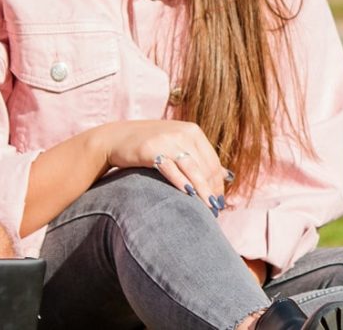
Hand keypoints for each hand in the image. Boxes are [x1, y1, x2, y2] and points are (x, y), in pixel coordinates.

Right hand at [93, 120, 229, 209]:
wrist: (115, 138)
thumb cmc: (150, 145)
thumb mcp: (177, 144)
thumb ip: (199, 157)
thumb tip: (227, 175)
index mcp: (193, 131)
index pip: (213, 162)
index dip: (218, 184)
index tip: (220, 202)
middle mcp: (183, 133)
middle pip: (205, 166)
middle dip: (211, 190)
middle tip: (214, 210)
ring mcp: (167, 140)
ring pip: (192, 168)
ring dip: (202, 190)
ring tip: (208, 208)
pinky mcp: (150, 148)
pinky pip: (170, 168)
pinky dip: (180, 182)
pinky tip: (188, 195)